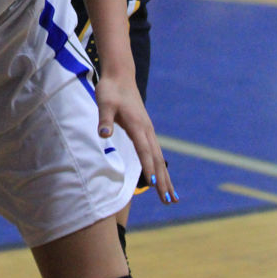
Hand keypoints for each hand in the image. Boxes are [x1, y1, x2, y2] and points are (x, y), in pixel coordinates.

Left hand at [95, 74, 175, 204]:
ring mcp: (148, 130)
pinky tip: (162, 178)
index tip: (154, 186)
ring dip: (166, 178)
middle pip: (157, 159)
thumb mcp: (104, 102)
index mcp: (137, 125)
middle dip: (164, 181)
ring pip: (159, 158)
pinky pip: (156, 152)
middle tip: (170, 201)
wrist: (120, 76)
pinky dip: (160, 167)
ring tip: (173, 197)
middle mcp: (147, 130)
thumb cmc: (110, 89)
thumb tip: (103, 135)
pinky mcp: (146, 130)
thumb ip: (104, 119)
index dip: (148, 168)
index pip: (144, 151)